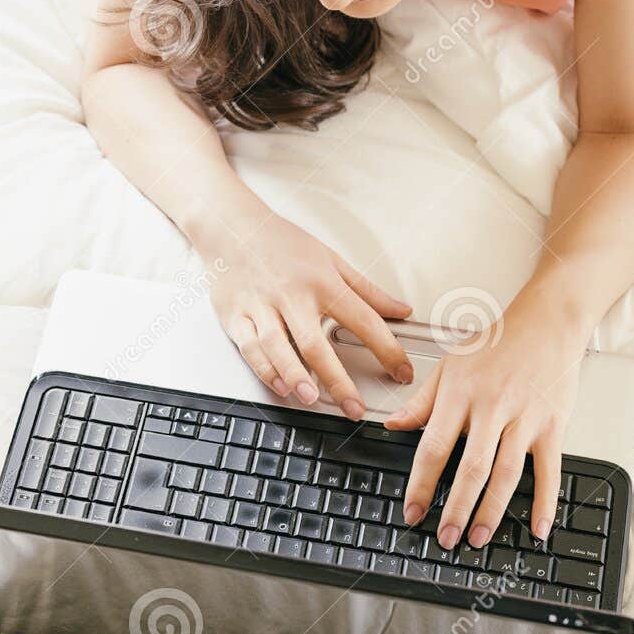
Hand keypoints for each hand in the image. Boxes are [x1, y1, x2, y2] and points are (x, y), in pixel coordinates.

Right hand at [195, 205, 414, 414]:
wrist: (231, 226)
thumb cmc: (281, 241)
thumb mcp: (331, 258)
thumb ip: (368, 289)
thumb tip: (402, 309)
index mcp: (321, 282)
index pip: (363, 320)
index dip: (387, 350)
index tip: (401, 372)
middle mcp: (291, 296)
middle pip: (315, 344)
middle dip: (337, 381)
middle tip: (354, 407)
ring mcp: (260, 307)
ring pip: (277, 348)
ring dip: (295, 376)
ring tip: (312, 399)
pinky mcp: (235, 316)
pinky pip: (249, 348)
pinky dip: (264, 369)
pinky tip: (280, 385)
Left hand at [386, 300, 585, 549]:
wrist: (546, 323)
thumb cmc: (496, 343)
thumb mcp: (448, 366)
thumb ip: (421, 402)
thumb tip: (392, 426)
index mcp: (460, 394)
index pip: (434, 446)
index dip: (421, 483)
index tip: (412, 511)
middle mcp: (492, 408)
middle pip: (472, 467)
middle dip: (456, 507)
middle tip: (445, 537)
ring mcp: (525, 418)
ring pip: (507, 473)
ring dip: (491, 511)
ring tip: (477, 537)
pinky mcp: (553, 426)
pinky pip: (549, 470)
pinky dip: (546, 503)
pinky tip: (539, 529)